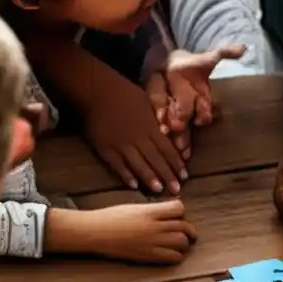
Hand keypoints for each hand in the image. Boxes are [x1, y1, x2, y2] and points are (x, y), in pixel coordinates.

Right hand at [46, 201, 197, 263]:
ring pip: (182, 242)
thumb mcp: (134, 207)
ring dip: (185, 243)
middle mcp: (154, 226)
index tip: (178, 215)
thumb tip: (169, 212)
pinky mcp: (148, 255)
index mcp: (150, 211)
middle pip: (184, 227)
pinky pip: (172, 257)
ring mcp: (152, 242)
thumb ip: (153, 210)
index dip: (181, 211)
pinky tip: (173, 254)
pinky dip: (177, 256)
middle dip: (188, 230)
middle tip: (188, 233)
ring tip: (182, 244)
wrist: (94, 232)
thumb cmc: (110, 217)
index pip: (179, 208)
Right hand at [84, 74, 186, 194]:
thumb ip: (157, 120)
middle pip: (156, 159)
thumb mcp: (148, 103)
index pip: (167, 149)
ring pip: (139, 164)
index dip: (176, 163)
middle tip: (177, 190)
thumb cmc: (124, 93)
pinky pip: (118, 165)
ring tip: (159, 190)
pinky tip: (134, 185)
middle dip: (167, 175)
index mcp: (150, 126)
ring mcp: (121, 144)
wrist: (98, 91)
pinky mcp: (106, 148)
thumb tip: (169, 132)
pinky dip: (126, 175)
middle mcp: (138, 137)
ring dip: (150, 178)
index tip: (185, 175)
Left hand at [150, 45, 246, 149]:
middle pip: (190, 122)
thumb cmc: (191, 64)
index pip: (205, 112)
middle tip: (179, 125)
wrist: (169, 61)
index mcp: (202, 98)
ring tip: (168, 131)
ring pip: (177, 125)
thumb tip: (244, 48)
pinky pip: (163, 121)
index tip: (199, 119)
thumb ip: (224, 53)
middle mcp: (190, 108)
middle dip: (186, 124)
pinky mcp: (162, 109)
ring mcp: (175, 110)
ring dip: (173, 128)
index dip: (203, 115)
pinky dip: (163, 124)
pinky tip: (163, 128)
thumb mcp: (207, 58)